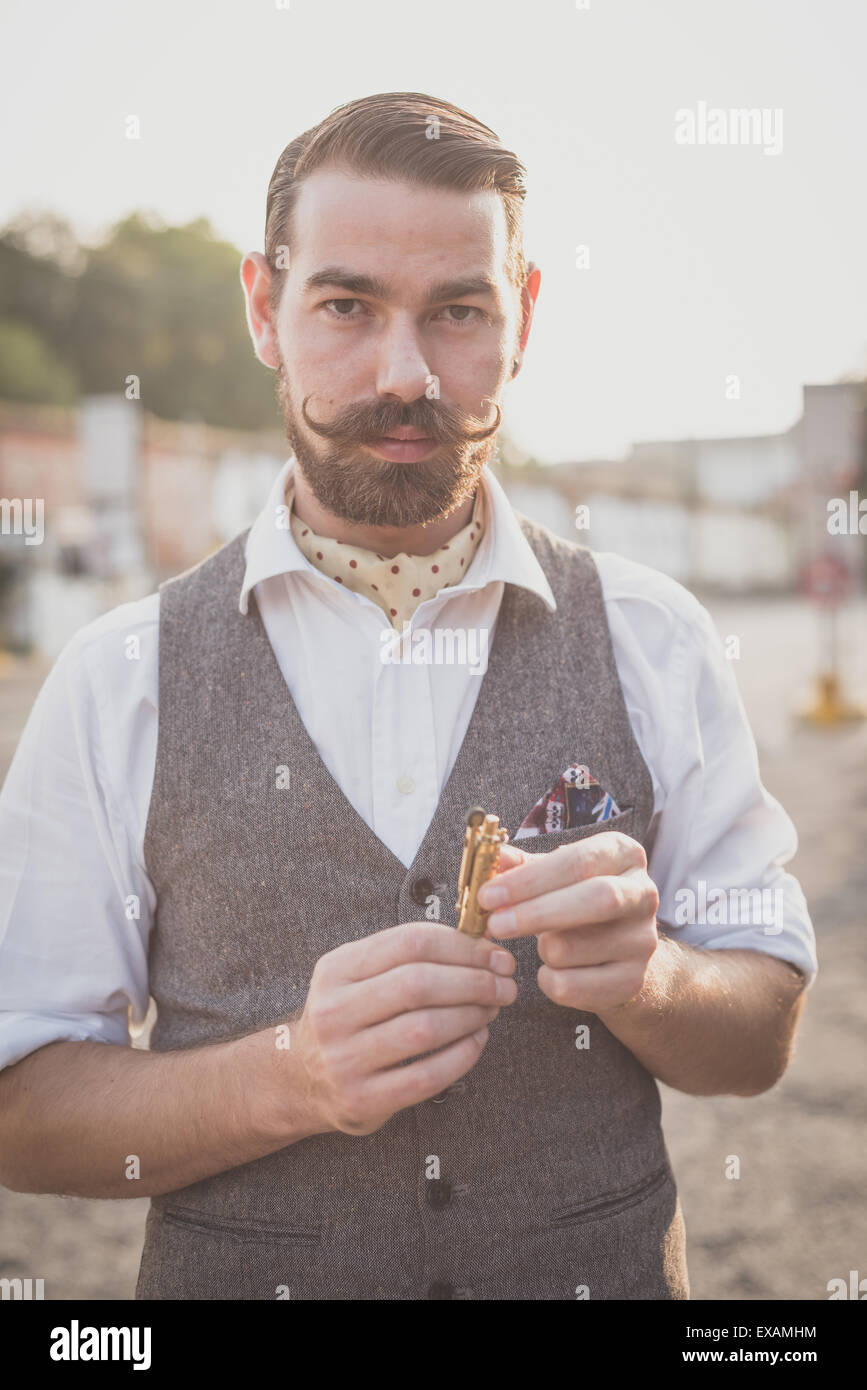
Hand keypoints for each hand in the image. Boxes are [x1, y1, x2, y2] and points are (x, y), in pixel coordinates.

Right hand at [294, 922, 516, 1136]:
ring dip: (472, 1016)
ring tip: (492, 1010)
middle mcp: (334, 1011)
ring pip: (424, 1029)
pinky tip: (477, 1040)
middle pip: (419, 984)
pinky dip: (462, 1056)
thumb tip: (483, 941)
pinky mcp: (362, 1098)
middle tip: (504, 985)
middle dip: (475, 981)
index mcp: (337, 969)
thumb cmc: (351, 1018)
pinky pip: (426, 1076)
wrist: (304, 1080)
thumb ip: (411, 956)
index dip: (463, 946)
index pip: (410, 943)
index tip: (495, 955)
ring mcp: (344, 1058)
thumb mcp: (361, 976)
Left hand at [476, 832, 658, 1012]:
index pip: (578, 862)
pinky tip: (552, 970)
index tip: (489, 895)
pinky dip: (548, 980)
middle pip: (595, 899)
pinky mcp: (632, 980)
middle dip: (536, 913)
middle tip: (494, 925)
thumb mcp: (553, 873)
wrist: (617, 950)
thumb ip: (521, 865)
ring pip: (573, 948)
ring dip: (542, 949)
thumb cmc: (576, 899)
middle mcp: (643, 893)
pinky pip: (571, 986)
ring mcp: (643, 940)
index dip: (529, 879)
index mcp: (623, 854)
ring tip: (544, 944)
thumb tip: (492, 858)